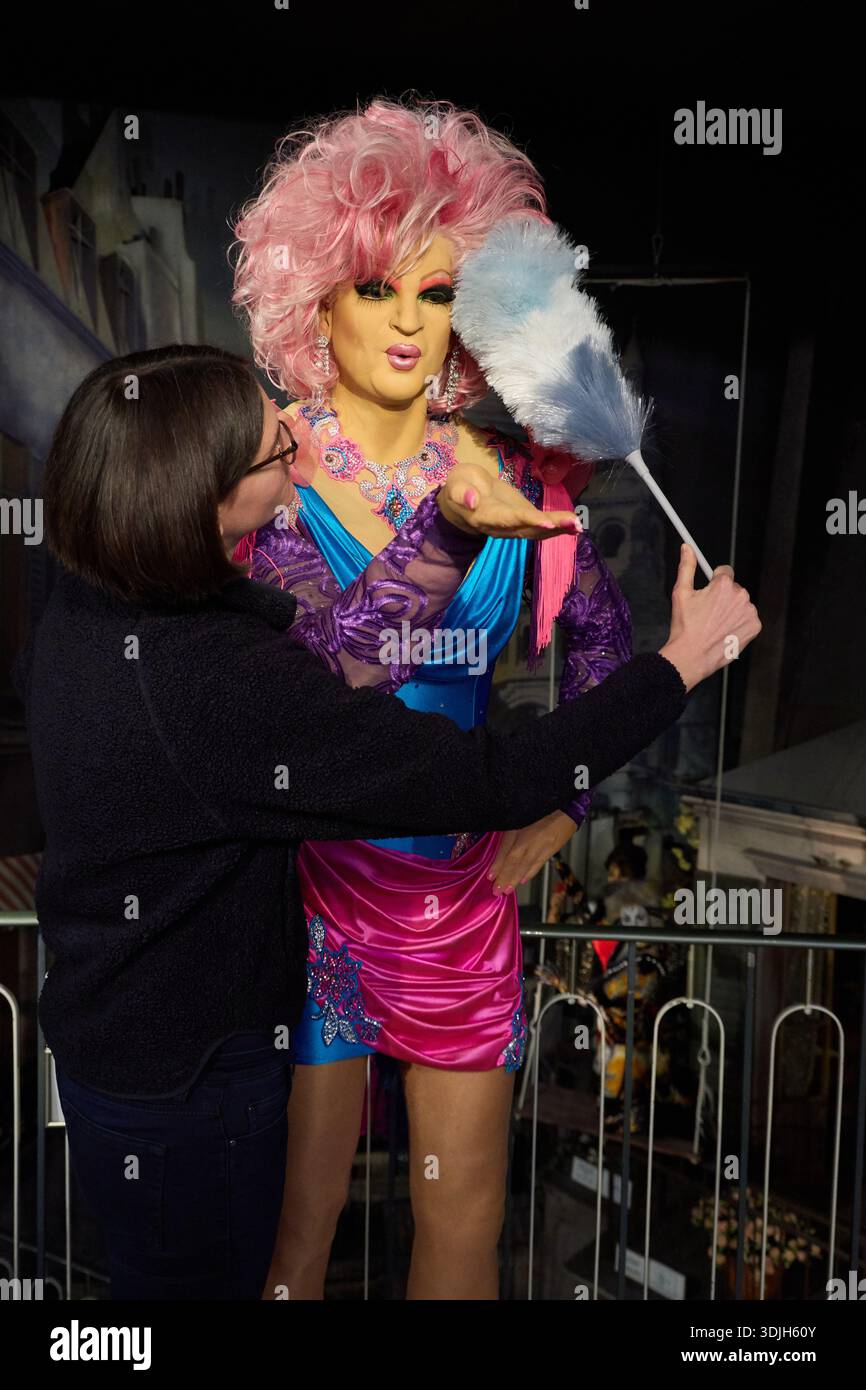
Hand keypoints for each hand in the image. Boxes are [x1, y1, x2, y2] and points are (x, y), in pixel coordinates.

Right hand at [438, 462, 580, 540]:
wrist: (463, 499)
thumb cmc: (460, 486)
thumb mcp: (454, 484)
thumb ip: (460, 492)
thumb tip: (472, 500)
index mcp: (485, 516)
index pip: (506, 519)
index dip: (525, 520)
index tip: (544, 521)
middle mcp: (502, 527)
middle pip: (528, 528)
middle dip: (551, 526)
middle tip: (573, 523)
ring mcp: (514, 526)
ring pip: (537, 531)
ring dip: (559, 529)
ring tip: (578, 525)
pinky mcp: (524, 521)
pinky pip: (541, 527)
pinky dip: (558, 527)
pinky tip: (575, 526)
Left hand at [487, 810, 577, 893]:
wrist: (567, 808)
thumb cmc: (542, 808)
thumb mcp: (520, 815)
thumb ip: (510, 831)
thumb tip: (501, 848)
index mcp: (519, 828)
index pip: (506, 851)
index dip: (497, 865)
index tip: (490, 876)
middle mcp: (529, 838)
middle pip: (514, 861)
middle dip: (505, 877)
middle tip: (497, 890)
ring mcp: (541, 845)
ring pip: (526, 865)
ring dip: (515, 878)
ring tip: (507, 890)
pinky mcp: (551, 849)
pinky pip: (538, 863)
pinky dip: (530, 872)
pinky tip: (523, 880)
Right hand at [659, 545, 761, 691]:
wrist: (692, 656)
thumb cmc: (684, 626)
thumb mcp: (681, 593)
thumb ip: (686, 567)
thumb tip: (687, 547)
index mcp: (723, 584)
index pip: (724, 572)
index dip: (714, 582)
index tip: (708, 594)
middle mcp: (740, 595)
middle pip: (733, 589)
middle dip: (722, 598)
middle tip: (708, 614)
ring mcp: (750, 611)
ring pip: (741, 604)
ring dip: (731, 611)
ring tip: (715, 625)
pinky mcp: (755, 626)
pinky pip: (748, 618)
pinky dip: (739, 624)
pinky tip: (725, 632)